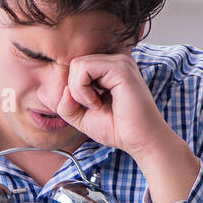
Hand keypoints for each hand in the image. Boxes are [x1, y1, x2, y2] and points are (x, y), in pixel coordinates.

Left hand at [55, 53, 174, 161]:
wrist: (140, 141)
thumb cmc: (116, 129)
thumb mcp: (81, 117)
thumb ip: (66, 104)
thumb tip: (62, 90)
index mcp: (108, 69)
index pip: (76, 68)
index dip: (72, 91)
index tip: (88, 107)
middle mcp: (115, 61)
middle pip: (74, 64)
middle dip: (74, 91)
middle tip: (92, 107)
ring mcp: (119, 62)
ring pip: (77, 64)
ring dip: (78, 91)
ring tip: (96, 106)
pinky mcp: (120, 68)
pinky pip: (83, 68)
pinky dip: (82, 90)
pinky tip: (97, 104)